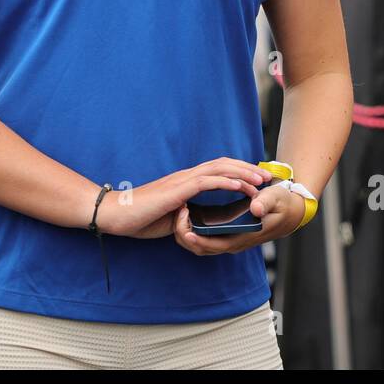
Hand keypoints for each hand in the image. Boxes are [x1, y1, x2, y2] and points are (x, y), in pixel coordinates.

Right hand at [96, 159, 273, 238]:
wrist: (116, 214)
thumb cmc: (139, 217)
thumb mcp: (170, 217)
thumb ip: (184, 215)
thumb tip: (195, 218)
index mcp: (185, 182)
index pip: (217, 170)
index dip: (238, 172)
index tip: (256, 179)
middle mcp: (186, 177)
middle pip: (223, 165)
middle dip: (247, 168)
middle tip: (267, 175)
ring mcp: (182, 181)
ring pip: (219, 170)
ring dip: (242, 173)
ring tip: (260, 179)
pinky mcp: (177, 190)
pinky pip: (206, 182)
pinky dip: (226, 181)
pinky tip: (239, 185)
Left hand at [173, 182, 305, 255]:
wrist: (291, 209)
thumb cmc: (283, 204)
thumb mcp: (277, 198)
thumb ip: (266, 202)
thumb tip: (256, 208)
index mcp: (244, 237)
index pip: (216, 246)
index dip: (199, 241)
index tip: (186, 231)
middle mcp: (235, 241)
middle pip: (203, 248)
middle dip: (186, 237)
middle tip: (176, 218)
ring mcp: (230, 238)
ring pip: (202, 244)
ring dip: (188, 233)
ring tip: (180, 214)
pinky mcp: (227, 232)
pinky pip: (206, 236)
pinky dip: (194, 228)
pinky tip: (188, 212)